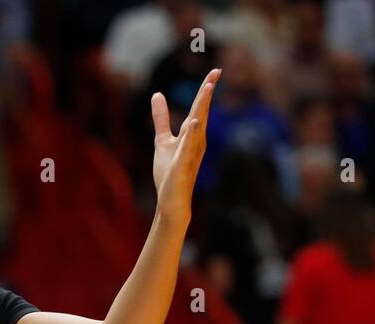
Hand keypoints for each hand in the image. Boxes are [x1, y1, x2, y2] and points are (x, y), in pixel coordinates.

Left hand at [150, 68, 219, 222]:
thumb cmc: (170, 173)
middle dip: (207, 93)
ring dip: (202, 108)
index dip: (206, 90)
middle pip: (202, 113)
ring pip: (198, 127)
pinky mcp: (182, 166)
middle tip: (216, 72)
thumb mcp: (163, 140)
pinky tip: (193, 122)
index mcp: (192, 135)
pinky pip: (188, 149)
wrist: (171, 201)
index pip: (199, 108)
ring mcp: (191, 154)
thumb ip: (161, 118)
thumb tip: (157, 94)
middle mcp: (196, 142)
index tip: (215, 71)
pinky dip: (191, 136)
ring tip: (208, 89)